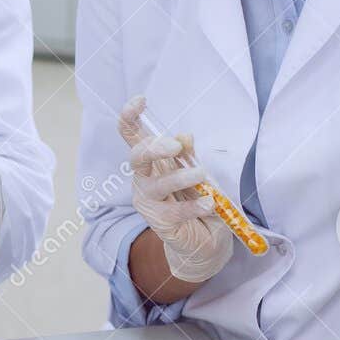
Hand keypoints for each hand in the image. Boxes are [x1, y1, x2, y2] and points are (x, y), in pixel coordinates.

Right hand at [118, 96, 233, 283]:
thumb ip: (188, 155)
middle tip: (176, 147)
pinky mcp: (159, 223)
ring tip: (202, 176)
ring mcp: (149, 201)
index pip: (133, 135)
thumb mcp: (197, 172)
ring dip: (180, 177)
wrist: (205, 239)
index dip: (130, 117)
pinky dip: (194, 205)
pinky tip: (209, 203)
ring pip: (156, 184)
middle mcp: (144, 178)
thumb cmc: (198, 198)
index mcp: (152, 160)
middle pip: (137, 157)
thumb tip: (185, 136)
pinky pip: (175, 211)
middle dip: (154, 148)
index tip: (140, 100)